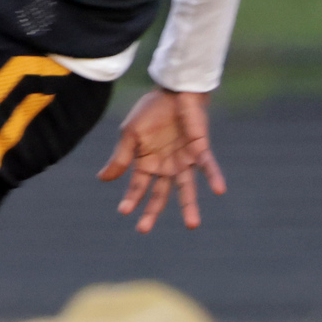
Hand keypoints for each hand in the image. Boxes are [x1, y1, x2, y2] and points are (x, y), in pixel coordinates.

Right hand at [97, 88, 226, 232]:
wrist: (173, 91)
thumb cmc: (150, 111)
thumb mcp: (130, 134)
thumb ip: (120, 157)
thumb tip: (103, 179)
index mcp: (147, 163)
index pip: (138, 186)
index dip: (131, 199)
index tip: (124, 211)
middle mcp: (166, 166)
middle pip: (160, 194)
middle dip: (152, 212)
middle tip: (143, 229)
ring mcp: (183, 160)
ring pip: (187, 188)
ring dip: (189, 205)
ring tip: (192, 224)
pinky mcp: (199, 150)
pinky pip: (208, 166)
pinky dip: (213, 178)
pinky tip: (219, 191)